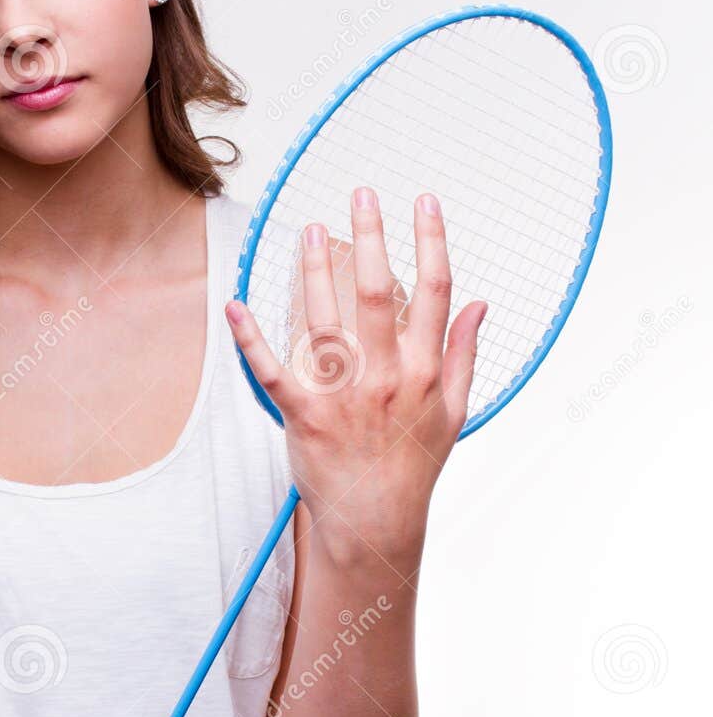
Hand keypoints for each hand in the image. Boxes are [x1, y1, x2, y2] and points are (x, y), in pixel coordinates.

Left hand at [225, 186, 486, 569]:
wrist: (376, 523)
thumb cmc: (414, 466)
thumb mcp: (456, 412)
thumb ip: (465, 354)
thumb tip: (481, 304)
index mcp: (424, 371)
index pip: (435, 292)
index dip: (431, 240)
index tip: (424, 201)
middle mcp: (386, 377)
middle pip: (379, 292)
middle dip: (371, 237)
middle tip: (362, 193)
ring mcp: (344, 395)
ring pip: (326, 319)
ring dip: (314, 270)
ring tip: (309, 230)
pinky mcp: (304, 415)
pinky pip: (273, 369)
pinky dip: (251, 337)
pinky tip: (236, 303)